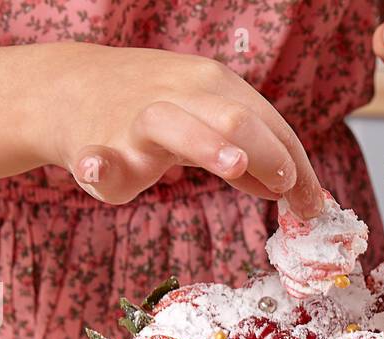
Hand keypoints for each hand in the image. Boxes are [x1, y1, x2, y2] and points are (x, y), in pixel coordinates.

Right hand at [50, 45, 322, 214]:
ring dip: (206, 144)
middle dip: (268, 152)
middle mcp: (180, 97)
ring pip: (174, 125)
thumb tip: (288, 188)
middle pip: (235, 118)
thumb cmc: (152, 111)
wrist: (69, 90)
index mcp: (215, 87)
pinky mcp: (97, 149)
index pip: (268, 123)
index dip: (296, 165)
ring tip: (235, 164)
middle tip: (286, 188)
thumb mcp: (207, 121)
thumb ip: (247, 155)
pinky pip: (96, 157)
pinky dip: (97, 164)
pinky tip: (97, 169)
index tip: (314, 205)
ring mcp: (136, 122)